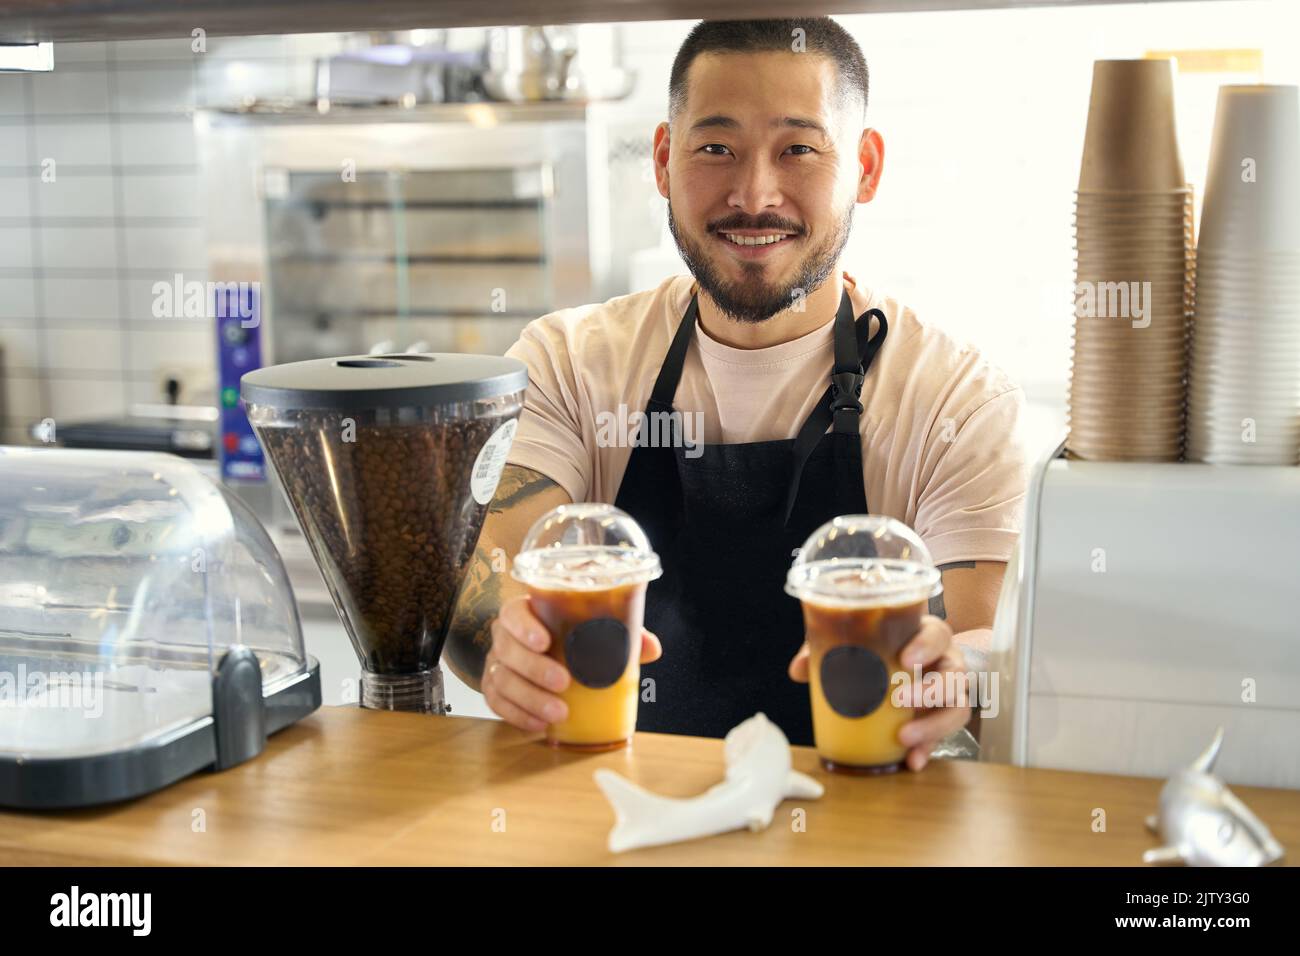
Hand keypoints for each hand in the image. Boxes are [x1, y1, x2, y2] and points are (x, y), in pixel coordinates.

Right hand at [482, 595, 661, 731]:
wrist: (540, 653)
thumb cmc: (569, 636)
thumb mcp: (592, 629)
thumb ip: (620, 633)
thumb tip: (652, 649)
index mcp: (525, 613)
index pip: (513, 613)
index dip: (524, 626)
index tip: (545, 641)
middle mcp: (505, 636)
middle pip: (507, 649)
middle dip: (534, 669)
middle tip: (563, 683)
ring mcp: (497, 663)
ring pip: (502, 680)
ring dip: (530, 699)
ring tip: (558, 713)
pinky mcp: (493, 688)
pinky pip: (497, 703)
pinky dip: (519, 715)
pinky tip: (540, 725)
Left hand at [787, 615, 972, 771]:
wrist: (914, 664)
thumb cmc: (884, 647)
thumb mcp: (860, 641)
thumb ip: (831, 648)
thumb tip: (799, 669)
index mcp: (926, 637)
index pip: (938, 634)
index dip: (926, 645)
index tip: (906, 659)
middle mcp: (945, 663)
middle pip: (954, 674)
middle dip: (930, 690)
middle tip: (900, 700)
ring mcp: (948, 693)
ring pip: (956, 708)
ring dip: (932, 725)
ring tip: (904, 737)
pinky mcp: (942, 719)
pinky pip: (944, 736)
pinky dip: (927, 749)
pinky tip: (911, 760)